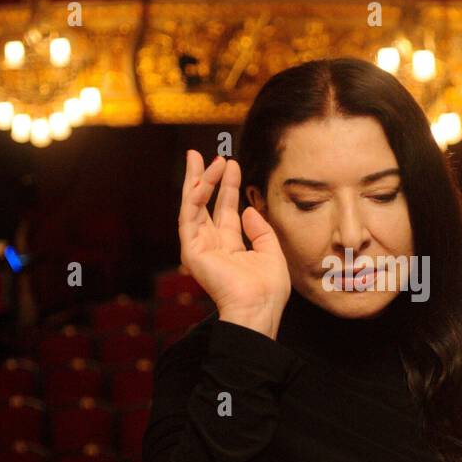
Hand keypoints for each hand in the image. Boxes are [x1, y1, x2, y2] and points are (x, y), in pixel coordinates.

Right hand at [178, 150, 290, 338]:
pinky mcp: (191, 250)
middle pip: (204, 205)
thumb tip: (248, 208)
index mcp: (230, 248)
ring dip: (198, 180)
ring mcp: (199, 248)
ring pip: (193, 207)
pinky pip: (190, 216)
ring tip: (205, 158)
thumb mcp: (271, 251)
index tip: (231, 163)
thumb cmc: (268, 288)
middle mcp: (211, 245)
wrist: (258, 308)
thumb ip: (261, 229)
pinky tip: (203, 177)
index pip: (224, 211)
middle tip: (200, 153)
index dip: (226, 187)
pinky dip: (195, 195)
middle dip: (202, 178)